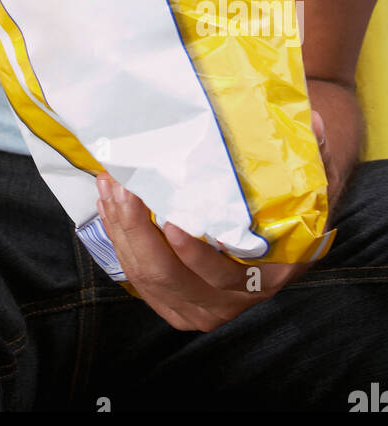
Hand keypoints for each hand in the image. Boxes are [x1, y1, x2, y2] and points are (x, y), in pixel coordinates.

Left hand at [94, 108, 330, 332]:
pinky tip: (110, 203)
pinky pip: (137, 275)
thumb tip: (315, 121)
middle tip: (123, 186)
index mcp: (265, 278)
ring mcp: (196, 304)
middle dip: (137, 230)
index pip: (224, 277)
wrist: (282, 227)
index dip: (194, 255)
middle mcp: (228, 300)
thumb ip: (314, 152)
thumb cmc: (293, 200)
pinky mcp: (170, 298)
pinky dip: (118, 238)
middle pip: (170, 278)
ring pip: (146, 278)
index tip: (171, 221)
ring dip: (121, 230)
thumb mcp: (312, 179)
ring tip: (110, 185)